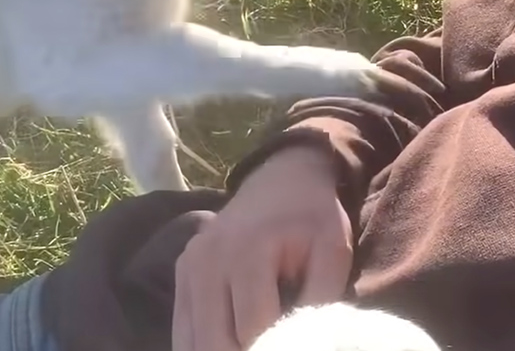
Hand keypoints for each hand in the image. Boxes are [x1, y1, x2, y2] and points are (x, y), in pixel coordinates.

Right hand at [172, 146, 353, 350]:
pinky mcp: (181, 273)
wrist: (282, 180)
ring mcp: (188, 266)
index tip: (296, 344)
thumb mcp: (333, 251)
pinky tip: (228, 343)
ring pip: (193, 342)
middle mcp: (208, 261)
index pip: (253, 331)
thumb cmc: (312, 217)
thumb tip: (307, 340)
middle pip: (216, 342)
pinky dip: (202, 345)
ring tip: (251, 346)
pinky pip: (182, 329)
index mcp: (247, 253)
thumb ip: (321, 299)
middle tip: (274, 347)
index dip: (276, 349)